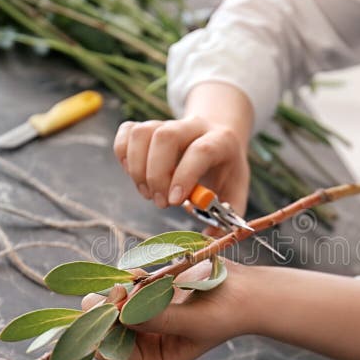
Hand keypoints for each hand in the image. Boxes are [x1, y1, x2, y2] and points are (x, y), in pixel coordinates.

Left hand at [82, 261, 254, 359]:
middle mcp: (142, 345)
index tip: (116, 300)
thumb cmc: (226, 312)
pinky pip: (122, 290)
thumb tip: (121, 314)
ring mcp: (142, 319)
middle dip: (108, 306)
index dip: (104, 327)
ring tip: (140, 279)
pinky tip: (140, 273)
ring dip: (119, 289)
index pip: (109, 352)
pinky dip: (126, 279)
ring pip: (109, 306)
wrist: (246, 289)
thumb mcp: (194, 321)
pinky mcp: (146, 297)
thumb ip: (158, 319)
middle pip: (103, 328)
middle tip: (120, 286)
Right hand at [113, 116, 249, 214]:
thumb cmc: (226, 169)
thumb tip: (211, 237)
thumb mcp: (236, 190)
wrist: (219, 140)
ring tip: (148, 192)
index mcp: (221, 140)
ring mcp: (168, 122)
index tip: (175, 202)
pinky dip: (124, 155)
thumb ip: (229, 214)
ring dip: (138, 168)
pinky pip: (127, 131)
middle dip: (156, 175)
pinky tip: (137, 176)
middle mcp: (193, 126)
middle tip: (161, 202)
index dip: (184, 176)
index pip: (200, 150)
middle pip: (165, 136)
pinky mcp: (149, 126)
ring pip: (142, 133)